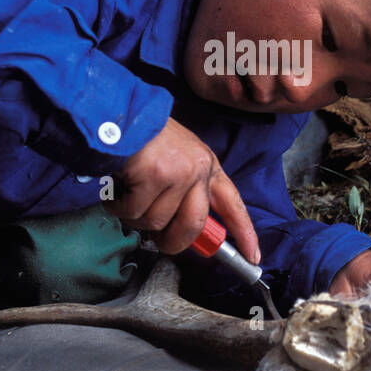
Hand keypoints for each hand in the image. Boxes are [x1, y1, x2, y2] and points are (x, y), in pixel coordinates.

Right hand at [108, 117, 259, 263]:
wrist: (121, 113)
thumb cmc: (146, 140)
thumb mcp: (178, 159)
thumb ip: (186, 192)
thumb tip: (182, 233)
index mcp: (208, 166)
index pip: (232, 203)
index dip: (244, 232)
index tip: (253, 256)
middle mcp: (199, 169)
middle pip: (194, 225)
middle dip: (173, 242)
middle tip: (157, 242)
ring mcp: (179, 172)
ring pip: (157, 222)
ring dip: (135, 218)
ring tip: (128, 195)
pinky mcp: (156, 175)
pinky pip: (135, 212)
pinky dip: (119, 207)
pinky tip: (117, 190)